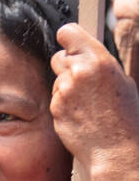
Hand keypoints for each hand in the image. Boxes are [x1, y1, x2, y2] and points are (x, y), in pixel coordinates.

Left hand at [50, 23, 138, 178]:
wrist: (116, 147)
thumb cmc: (125, 116)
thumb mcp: (123, 80)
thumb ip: (100, 63)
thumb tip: (86, 52)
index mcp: (100, 61)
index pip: (68, 32)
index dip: (68, 38)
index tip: (70, 43)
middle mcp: (79, 72)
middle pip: (58, 56)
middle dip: (68, 65)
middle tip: (83, 80)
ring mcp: (64, 90)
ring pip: (56, 78)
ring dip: (66, 86)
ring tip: (87, 101)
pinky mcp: (55, 106)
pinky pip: (55, 97)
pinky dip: (63, 102)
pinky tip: (80, 112)